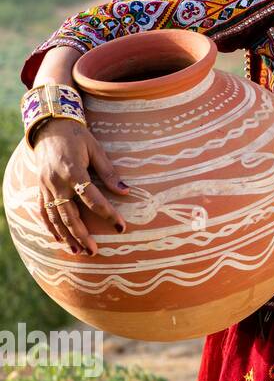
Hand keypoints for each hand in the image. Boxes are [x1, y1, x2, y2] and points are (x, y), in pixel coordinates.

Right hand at [31, 118, 129, 255]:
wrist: (49, 129)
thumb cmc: (78, 138)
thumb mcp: (96, 150)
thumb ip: (109, 172)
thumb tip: (126, 192)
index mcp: (73, 171)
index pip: (93, 198)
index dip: (107, 214)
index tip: (121, 227)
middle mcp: (57, 182)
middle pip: (70, 214)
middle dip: (82, 235)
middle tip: (94, 251)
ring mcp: (46, 187)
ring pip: (55, 217)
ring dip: (67, 236)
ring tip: (79, 252)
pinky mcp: (40, 189)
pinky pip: (44, 212)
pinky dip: (51, 227)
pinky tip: (59, 240)